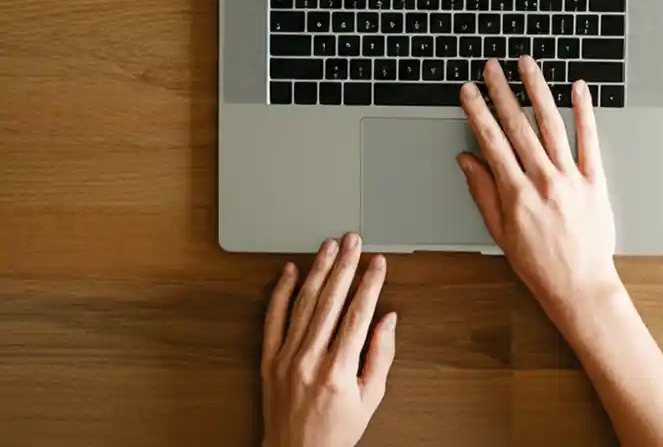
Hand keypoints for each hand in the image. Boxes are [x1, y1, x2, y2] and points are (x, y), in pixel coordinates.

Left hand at [261, 233, 395, 446]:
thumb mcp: (371, 398)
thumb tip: (387, 320)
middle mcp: (309, 359)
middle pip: (330, 301)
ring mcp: (286, 358)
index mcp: (337, 370)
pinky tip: (289, 271)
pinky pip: (273, 319)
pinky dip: (280, 293)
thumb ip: (381, 356)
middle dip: (345, 266)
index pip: (358, 314)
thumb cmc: (335, 432)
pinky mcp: (269, 360)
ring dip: (317, 271)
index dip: (370, 284)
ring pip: (303, 303)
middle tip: (353, 241)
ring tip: (329, 247)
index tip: (378, 263)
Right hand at [457, 57, 620, 322]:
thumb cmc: (538, 264)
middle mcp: (543, 180)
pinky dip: (585, 112)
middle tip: (491, 67)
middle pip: (518, 126)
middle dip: (501, 92)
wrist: (580, 285)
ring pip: (551, 125)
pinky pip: (590, 140)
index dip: (477, 112)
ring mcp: (571, 178)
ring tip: (526, 65)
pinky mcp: (595, 181)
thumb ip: (483, 192)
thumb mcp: (500, 232)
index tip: (468, 91)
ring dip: (537, 91)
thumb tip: (467, 160)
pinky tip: (578, 88)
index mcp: (515, 193)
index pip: (491, 142)